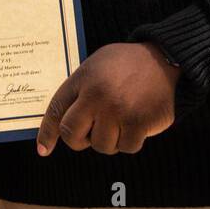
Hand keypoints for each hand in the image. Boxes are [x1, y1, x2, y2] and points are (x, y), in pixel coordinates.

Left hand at [36, 42, 179, 155]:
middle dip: (80, 140)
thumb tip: (62, 121)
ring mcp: (117, 110)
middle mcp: (96, 95)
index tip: (44, 149)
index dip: (47, 133)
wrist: (165, 59)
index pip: (56, 110)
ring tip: (121, 121)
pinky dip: (131, 141)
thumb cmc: (128, 64)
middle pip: (72, 135)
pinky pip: (126, 147)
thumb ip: (79, 90)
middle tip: (91, 134)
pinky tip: (137, 124)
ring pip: (101, 145)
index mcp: (83, 79)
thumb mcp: (96, 65)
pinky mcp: (139, 122)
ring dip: (110, 140)